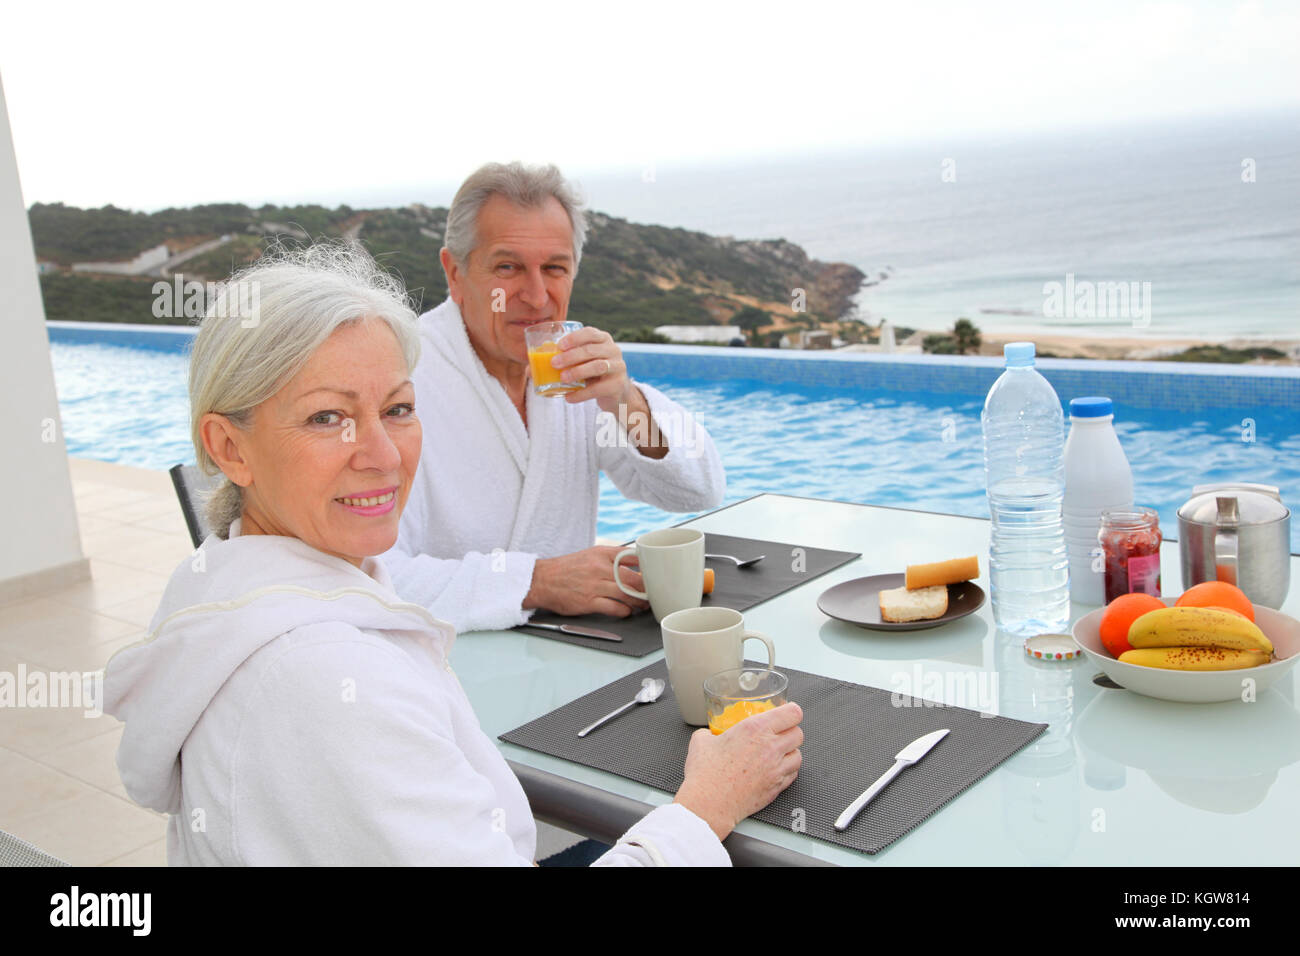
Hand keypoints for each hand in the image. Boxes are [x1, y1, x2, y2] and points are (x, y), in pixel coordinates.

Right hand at [523, 545, 649, 617]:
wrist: (541, 580)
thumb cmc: (566, 569)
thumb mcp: (589, 555)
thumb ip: (610, 558)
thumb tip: (634, 565)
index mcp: (601, 553)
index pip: (632, 556)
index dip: (647, 566)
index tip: (655, 573)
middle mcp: (599, 568)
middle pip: (633, 578)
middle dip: (647, 588)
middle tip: (654, 593)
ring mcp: (594, 585)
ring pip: (626, 594)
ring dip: (639, 602)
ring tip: (643, 604)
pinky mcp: (588, 602)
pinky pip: (614, 608)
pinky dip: (624, 611)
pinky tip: (627, 612)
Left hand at [550, 326, 631, 413]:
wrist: (616, 392)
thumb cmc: (593, 373)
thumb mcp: (583, 362)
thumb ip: (565, 360)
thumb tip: (532, 368)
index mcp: (603, 339)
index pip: (590, 333)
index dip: (574, 338)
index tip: (559, 346)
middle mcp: (613, 350)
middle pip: (591, 350)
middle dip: (570, 356)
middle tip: (554, 363)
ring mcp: (618, 367)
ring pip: (597, 366)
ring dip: (577, 372)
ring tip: (563, 379)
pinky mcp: (617, 385)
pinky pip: (598, 389)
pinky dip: (581, 394)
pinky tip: (568, 397)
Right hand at [672, 702, 803, 841]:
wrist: (708, 804)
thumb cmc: (705, 775)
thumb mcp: (701, 741)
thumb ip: (710, 733)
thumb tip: (710, 734)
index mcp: (755, 729)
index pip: (792, 713)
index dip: (791, 711)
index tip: (787, 712)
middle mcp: (770, 748)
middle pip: (799, 733)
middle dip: (790, 731)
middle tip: (780, 733)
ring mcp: (776, 769)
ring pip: (799, 755)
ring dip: (790, 752)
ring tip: (778, 753)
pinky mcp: (776, 788)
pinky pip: (792, 775)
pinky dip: (787, 771)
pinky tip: (774, 770)